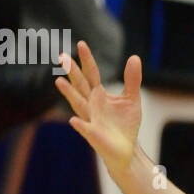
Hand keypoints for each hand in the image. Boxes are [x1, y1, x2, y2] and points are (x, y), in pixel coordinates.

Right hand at [55, 43, 141, 172]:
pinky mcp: (94, 135)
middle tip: (62, 56)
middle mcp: (91, 105)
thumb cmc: (125, 124)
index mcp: (98, 95)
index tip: (81, 44)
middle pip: (80, 85)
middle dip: (72, 72)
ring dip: (69, 93)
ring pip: (78, 104)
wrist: (126, 149)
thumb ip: (132, 79)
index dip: (87, 60)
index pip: (91, 74)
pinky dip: (80, 125)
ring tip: (59, 81)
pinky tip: (74, 120)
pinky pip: (86, 129)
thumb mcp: (131, 98)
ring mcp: (91, 119)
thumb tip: (134, 57)